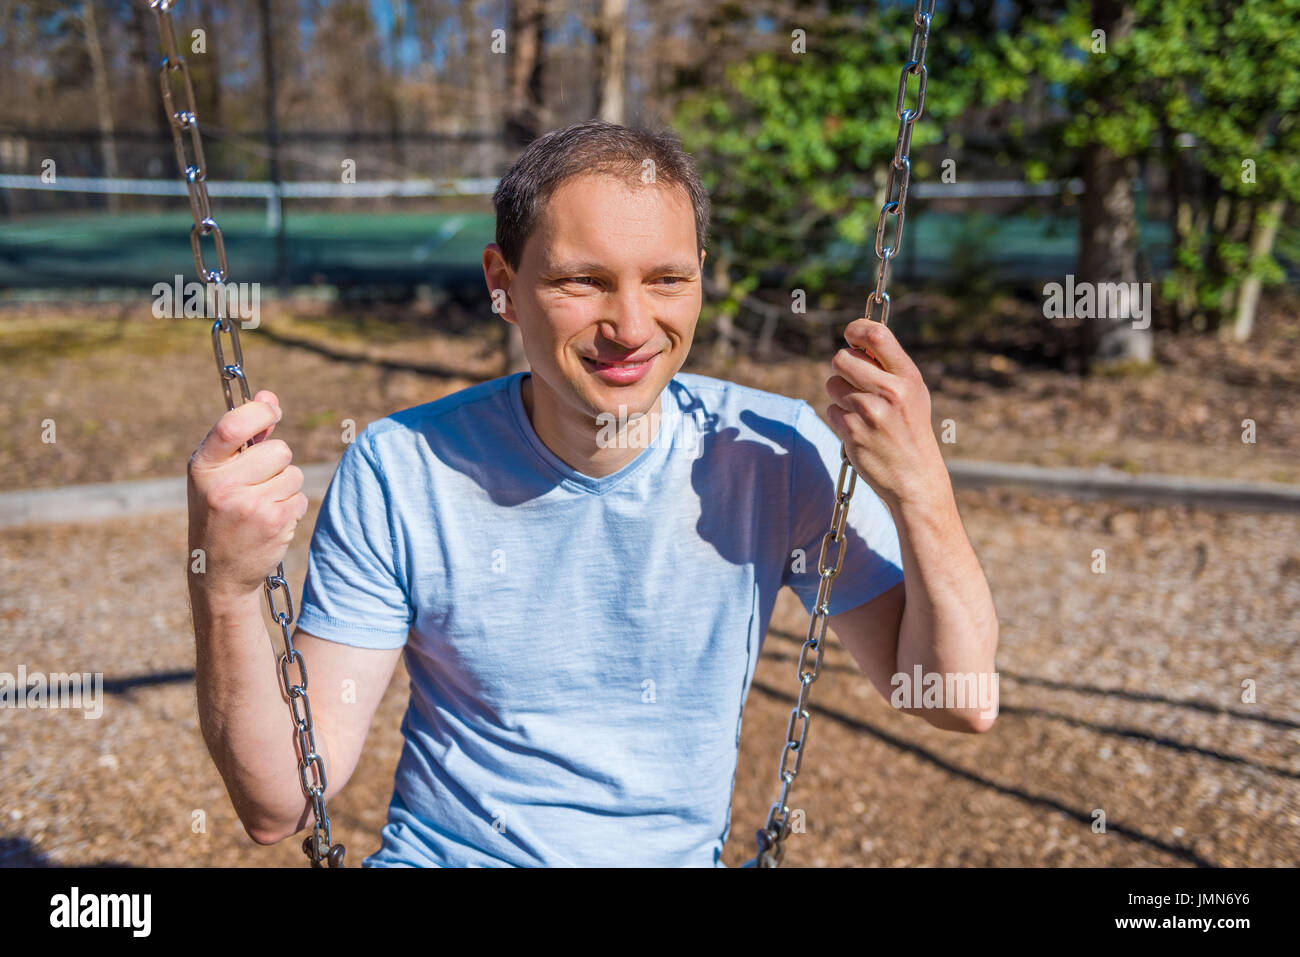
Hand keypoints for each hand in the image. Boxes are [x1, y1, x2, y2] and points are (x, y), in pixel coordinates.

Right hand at [187, 390, 308, 598]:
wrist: (217, 573)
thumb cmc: (219, 514)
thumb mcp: (219, 474)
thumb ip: (245, 436)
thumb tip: (268, 396)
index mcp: (202, 467)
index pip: (233, 424)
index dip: (260, 411)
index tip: (272, 411)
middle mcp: (222, 485)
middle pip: (279, 449)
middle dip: (277, 462)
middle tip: (257, 483)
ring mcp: (248, 505)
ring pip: (293, 473)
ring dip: (285, 487)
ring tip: (260, 505)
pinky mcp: (273, 523)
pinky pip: (299, 497)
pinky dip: (291, 507)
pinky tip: (269, 521)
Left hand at [824, 319, 948, 511]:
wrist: (915, 477)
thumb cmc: (910, 430)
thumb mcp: (912, 393)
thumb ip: (888, 367)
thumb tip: (857, 342)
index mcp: (907, 377)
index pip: (876, 335)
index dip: (856, 329)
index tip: (851, 335)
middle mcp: (889, 392)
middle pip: (842, 358)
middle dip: (842, 367)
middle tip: (855, 382)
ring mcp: (868, 412)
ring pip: (832, 384)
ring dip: (839, 394)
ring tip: (861, 410)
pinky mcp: (851, 432)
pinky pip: (831, 410)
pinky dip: (840, 418)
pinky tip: (859, 429)